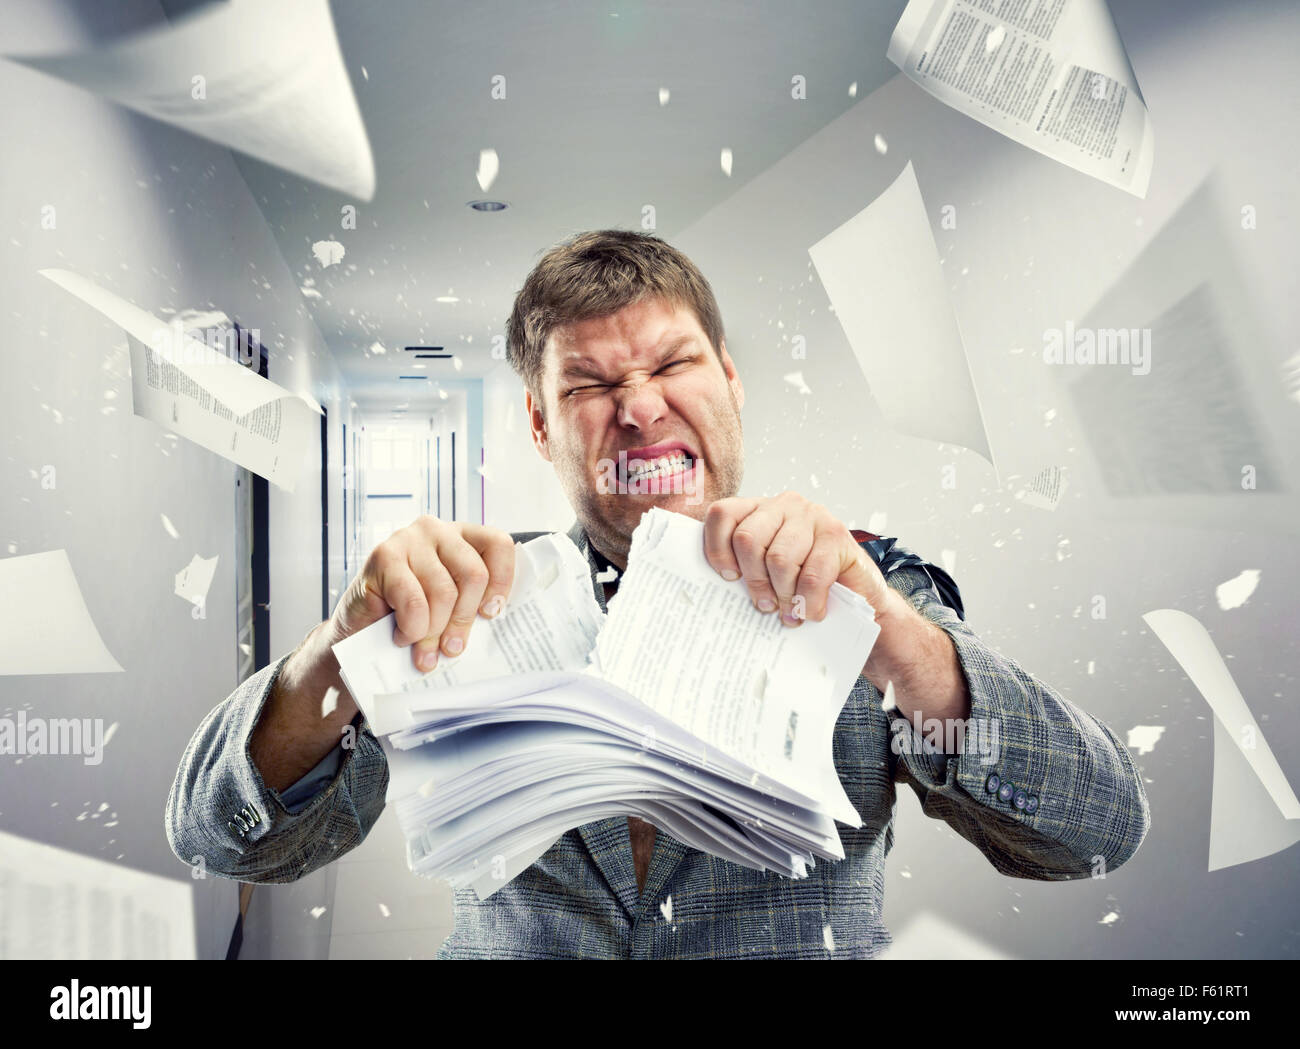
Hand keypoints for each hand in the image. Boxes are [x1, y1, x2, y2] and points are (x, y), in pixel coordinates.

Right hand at [327, 517, 515, 670]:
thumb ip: (470, 606)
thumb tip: (490, 625)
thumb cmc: (411, 616)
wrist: (357, 629)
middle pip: (473, 574)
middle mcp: (439, 530)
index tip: (490, 615)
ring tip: (424, 652)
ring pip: (444, 592)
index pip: (499, 545)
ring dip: (434, 632)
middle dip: (463, 620)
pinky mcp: (384, 556)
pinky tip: (403, 637)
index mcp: (464, 537)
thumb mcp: (450, 607)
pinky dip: (413, 628)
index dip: (501, 582)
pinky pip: (414, 602)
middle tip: (452, 649)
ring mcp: (410, 539)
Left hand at [701, 492, 892, 624]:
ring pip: (779, 559)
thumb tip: (714, 588)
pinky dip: (807, 602)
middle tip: (763, 606)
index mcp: (759, 510)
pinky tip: (810, 612)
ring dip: (782, 595)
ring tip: (789, 613)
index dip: (717, 549)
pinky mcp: (837, 535)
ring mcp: (812, 516)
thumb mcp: (768, 571)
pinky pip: (811, 576)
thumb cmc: (805, 583)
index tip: (728, 578)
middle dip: (753, 580)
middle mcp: (784, 505)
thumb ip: (746, 568)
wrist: (859, 594)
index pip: (722, 514)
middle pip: (748, 539)